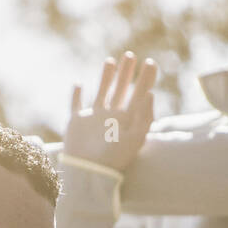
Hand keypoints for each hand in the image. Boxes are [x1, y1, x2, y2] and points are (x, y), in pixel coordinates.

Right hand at [65, 51, 156, 172]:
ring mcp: (94, 119)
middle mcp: (112, 117)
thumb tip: (150, 93)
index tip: (150, 63)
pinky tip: (79, 84)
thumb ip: (144, 117)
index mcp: (127, 121)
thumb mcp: (135, 138)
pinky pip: (76, 104)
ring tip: (111, 60)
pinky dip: (76, 94)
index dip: (146, 79)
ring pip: (102, 92)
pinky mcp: (77, 121)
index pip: (139, 95)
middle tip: (130, 55)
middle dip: (127, 73)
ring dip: (106, 77)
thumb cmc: (114, 158)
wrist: (89, 172)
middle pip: (122, 90)